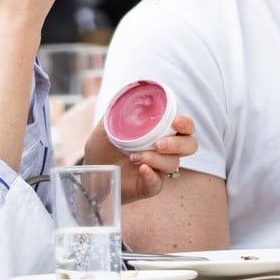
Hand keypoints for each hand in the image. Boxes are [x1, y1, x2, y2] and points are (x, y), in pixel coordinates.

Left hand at [83, 114, 197, 203]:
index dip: (186, 124)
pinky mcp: (148, 186)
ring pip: (173, 164)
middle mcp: (163, 151)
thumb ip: (117, 111)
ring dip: (155, 158)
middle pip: (189, 146)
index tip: (176, 121)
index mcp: (160, 133)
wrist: (89, 171)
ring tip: (134, 156)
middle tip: (158, 144)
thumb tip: (126, 93)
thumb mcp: (106, 126)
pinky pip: (158, 184)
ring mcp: (157, 169)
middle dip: (178, 144)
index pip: (185, 127)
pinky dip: (151, 176)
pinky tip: (141, 169)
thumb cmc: (102, 148)